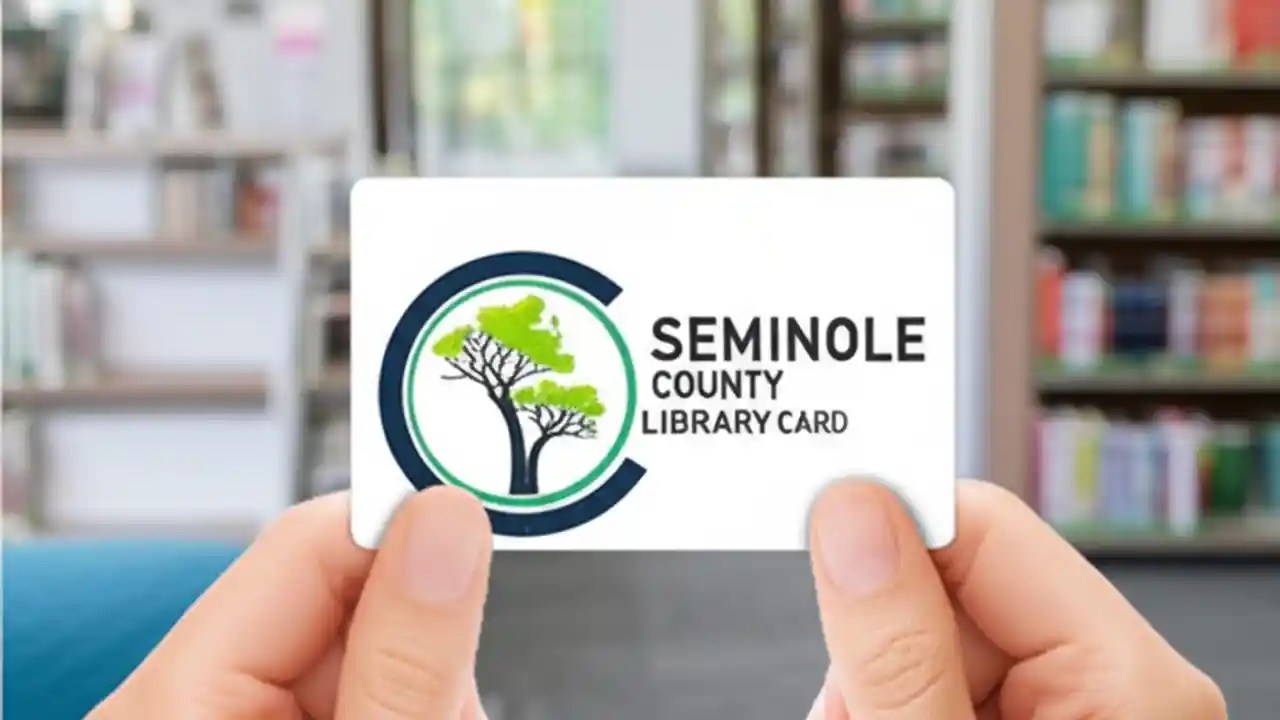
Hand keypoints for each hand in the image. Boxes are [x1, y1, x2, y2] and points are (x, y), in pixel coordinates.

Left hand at [91, 486, 492, 718]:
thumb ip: (402, 658)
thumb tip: (448, 522)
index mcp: (174, 698)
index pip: (305, 543)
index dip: (404, 523)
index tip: (491, 509)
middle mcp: (204, 697)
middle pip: (355, 595)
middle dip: (427, 640)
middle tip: (448, 709)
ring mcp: (247, 715)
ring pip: (383, 645)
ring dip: (430, 687)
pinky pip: (377, 683)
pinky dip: (414, 706)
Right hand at [804, 479, 1226, 719]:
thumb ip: (898, 649)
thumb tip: (852, 515)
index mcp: (1128, 680)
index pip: (982, 526)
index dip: (885, 517)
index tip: (802, 509)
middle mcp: (1109, 683)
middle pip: (939, 585)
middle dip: (870, 639)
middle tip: (849, 708)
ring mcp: (1068, 708)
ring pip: (919, 635)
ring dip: (867, 684)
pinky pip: (928, 675)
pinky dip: (882, 702)